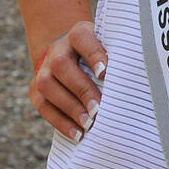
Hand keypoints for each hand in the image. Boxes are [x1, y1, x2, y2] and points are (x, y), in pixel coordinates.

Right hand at [29, 21, 107, 142]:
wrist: (69, 54)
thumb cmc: (99, 56)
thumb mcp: (107, 48)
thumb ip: (116, 59)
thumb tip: (133, 83)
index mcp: (78, 34)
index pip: (82, 38)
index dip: (93, 55)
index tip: (105, 74)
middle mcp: (57, 49)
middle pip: (62, 65)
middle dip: (81, 89)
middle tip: (98, 109)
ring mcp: (43, 69)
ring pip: (47, 86)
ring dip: (69, 108)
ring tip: (88, 124)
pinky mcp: (35, 90)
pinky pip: (43, 106)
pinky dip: (60, 122)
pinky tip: (77, 134)